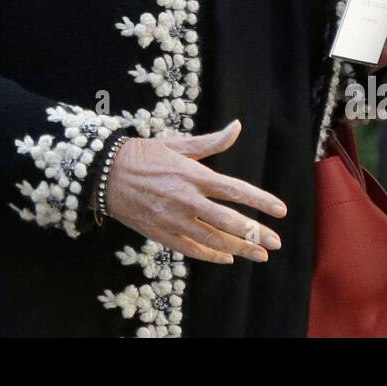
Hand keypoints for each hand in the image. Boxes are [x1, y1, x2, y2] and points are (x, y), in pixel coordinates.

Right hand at [104, 120, 285, 264]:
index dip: (260, 201)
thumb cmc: (144, 155)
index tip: (281, 210)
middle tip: (276, 242)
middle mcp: (186, 199)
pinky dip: (211, 255)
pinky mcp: (161, 233)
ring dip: (239, 248)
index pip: (234, 190)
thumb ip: (211, 142)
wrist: (105, 174)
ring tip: (260, 254)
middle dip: (255, 232)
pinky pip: (191, 248)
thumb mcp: (178, 144)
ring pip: (213, 239)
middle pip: (228, 221)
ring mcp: (173, 219)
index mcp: (193, 175)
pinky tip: (227, 258)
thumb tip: (237, 127)